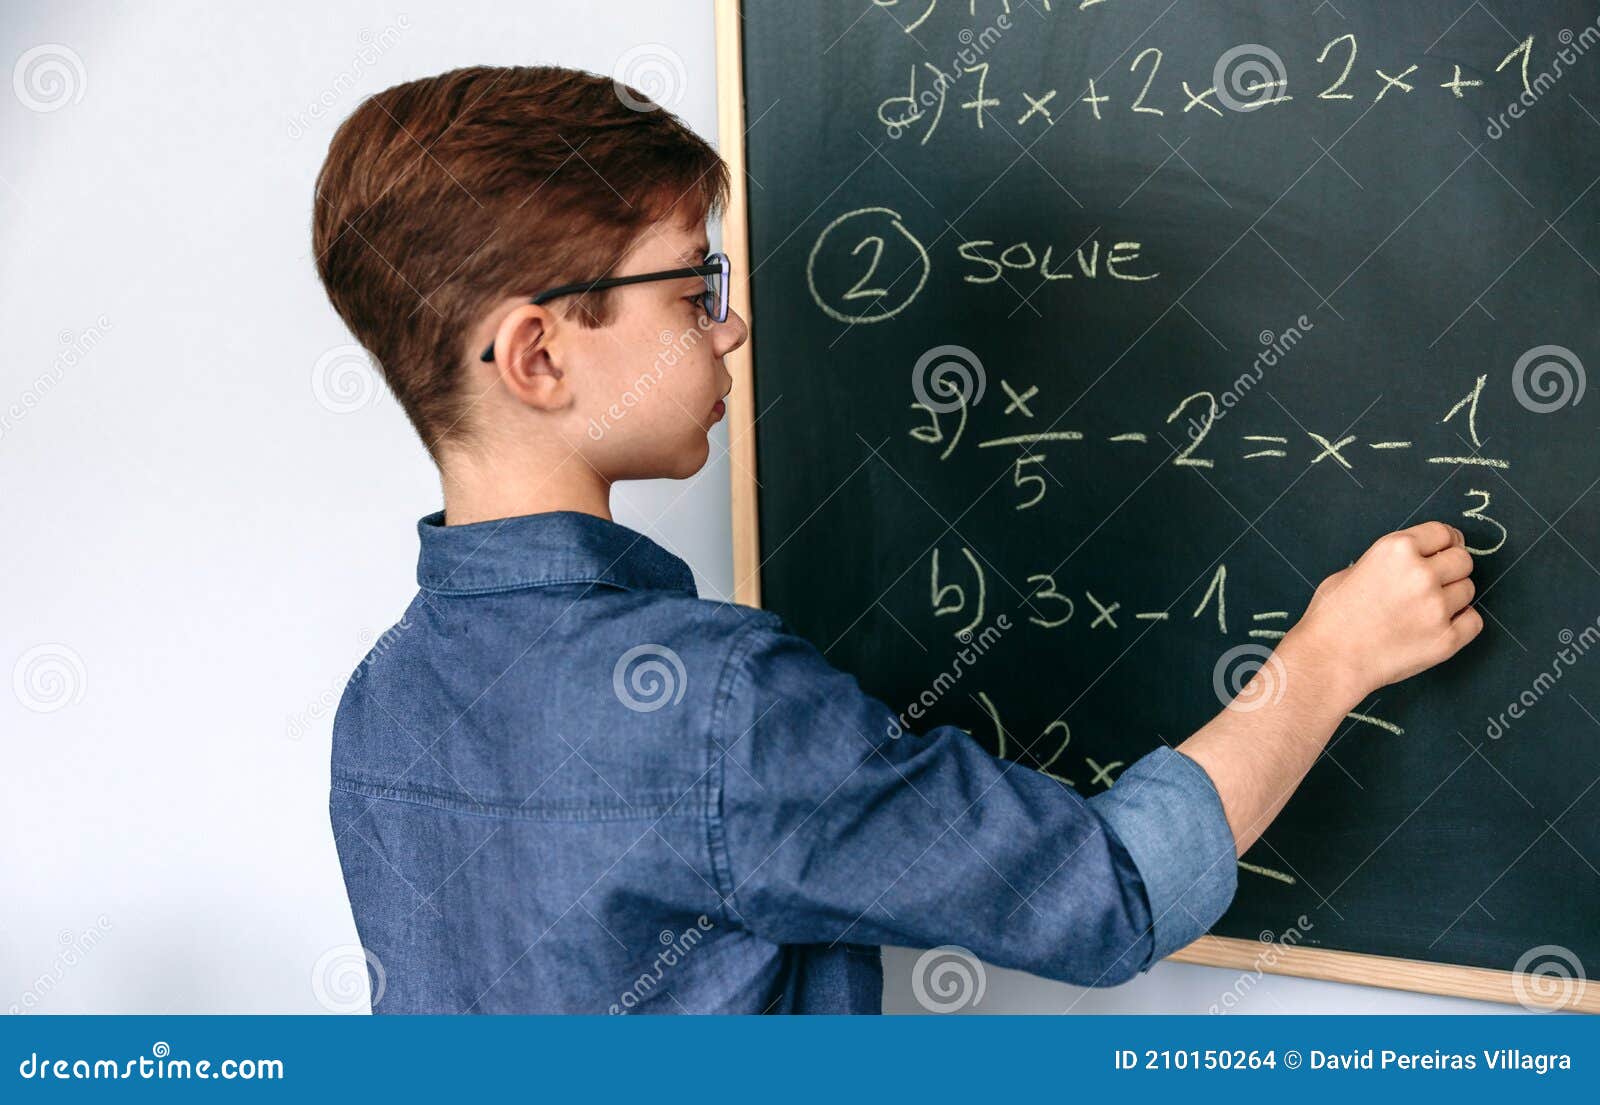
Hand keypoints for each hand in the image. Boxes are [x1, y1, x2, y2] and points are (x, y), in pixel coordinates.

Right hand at [1288, 521, 1482, 705]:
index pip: (1443, 532)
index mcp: (1396, 549)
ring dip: (1452, 597)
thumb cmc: (1331, 618)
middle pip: (1463, 560)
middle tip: (1434, 583)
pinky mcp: (1447, 639)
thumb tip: (1415, 562)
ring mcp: (1437, 607)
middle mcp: (1421, 574)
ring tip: (1425, 610)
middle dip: (1451, 569)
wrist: (1328, 661)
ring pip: (1468, 590)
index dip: (1445, 542)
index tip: (1445, 550)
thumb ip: (1389, 562)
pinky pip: (1473, 621)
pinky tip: (1437, 626)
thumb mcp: (1352, 571)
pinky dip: (1461, 623)